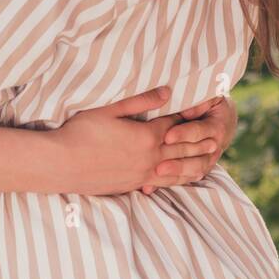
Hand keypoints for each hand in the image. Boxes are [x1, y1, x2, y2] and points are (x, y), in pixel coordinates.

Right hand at [53, 87, 216, 195]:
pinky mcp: (132, 186)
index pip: (175, 124)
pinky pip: (161, 183)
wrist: (62, 165)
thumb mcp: (109, 109)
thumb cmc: (81, 133)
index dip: (189, 115)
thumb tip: (167, 92)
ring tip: (208, 158)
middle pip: (182, 147)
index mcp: (146, 136)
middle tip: (217, 136)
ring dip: (194, 163)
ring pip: (176, 169)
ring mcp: (141, 175)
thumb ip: (140, 101)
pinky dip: (176, 178)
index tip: (203, 108)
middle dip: (199, 140)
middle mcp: (150, 157)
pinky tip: (180, 177)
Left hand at [142, 95, 236, 195]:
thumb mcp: (209, 95)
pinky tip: (152, 186)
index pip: (201, 131)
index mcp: (218, 125)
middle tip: (158, 166)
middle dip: (179, 162)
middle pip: (199, 157)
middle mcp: (216, 145)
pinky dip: (170, 182)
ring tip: (157, 174)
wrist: (222, 115)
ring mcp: (209, 158)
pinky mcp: (200, 166)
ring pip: (195, 170)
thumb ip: (199, 101)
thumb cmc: (209, 100)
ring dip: (176, 173)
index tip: (167, 137)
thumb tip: (188, 112)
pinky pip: (187, 177)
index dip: (185, 134)